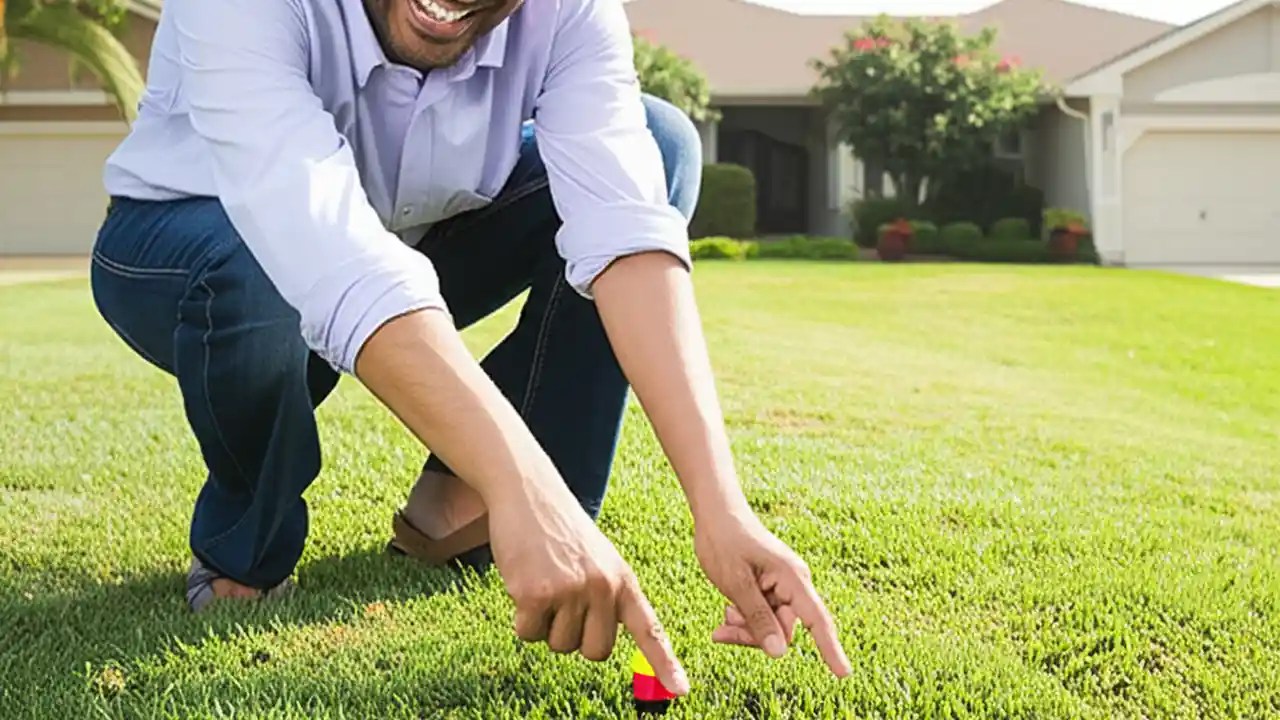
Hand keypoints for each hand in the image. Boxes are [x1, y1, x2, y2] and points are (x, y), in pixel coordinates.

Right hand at [487, 483, 690, 695]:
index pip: (649, 629)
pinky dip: (521, 618)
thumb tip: (598, 645)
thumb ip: (607, 597)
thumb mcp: (599, 559)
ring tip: (543, 584)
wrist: (530, 494)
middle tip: (562, 605)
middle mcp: (603, 588)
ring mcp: (571, 591)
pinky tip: (523, 584)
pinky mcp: (537, 594)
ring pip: (559, 645)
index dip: (664, 663)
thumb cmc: (562, 531)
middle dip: (576, 639)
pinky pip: (529, 634)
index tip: (681, 691)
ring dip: (545, 625)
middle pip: (595, 652)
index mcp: (623, 581)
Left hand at [695, 511, 850, 676]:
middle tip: (722, 631)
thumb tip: (780, 653)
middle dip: (755, 636)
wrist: (716, 512)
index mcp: (793, 579)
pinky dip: (744, 619)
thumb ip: (758, 618)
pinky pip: (763, 615)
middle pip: (785, 630)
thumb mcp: (737, 583)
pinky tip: (727, 613)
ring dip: (746, 629)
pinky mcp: (769, 588)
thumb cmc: (725, 541)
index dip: (830, 649)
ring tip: (723, 616)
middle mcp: (794, 584)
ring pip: (771, 626)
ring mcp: (781, 587)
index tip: (844, 675)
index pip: (817, 621)